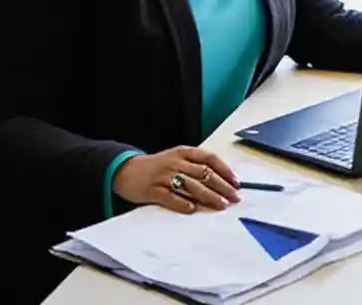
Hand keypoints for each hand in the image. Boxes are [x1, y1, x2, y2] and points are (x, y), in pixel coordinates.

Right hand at [112, 146, 240, 213]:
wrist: (125, 170)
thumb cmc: (157, 167)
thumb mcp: (176, 159)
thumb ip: (195, 166)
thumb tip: (222, 180)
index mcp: (183, 152)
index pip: (209, 158)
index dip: (225, 170)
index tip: (236, 182)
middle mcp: (175, 162)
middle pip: (204, 174)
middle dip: (222, 186)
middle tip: (234, 197)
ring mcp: (164, 176)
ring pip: (191, 186)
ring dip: (208, 196)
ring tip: (221, 205)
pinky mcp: (152, 190)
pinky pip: (170, 197)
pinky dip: (182, 203)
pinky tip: (193, 209)